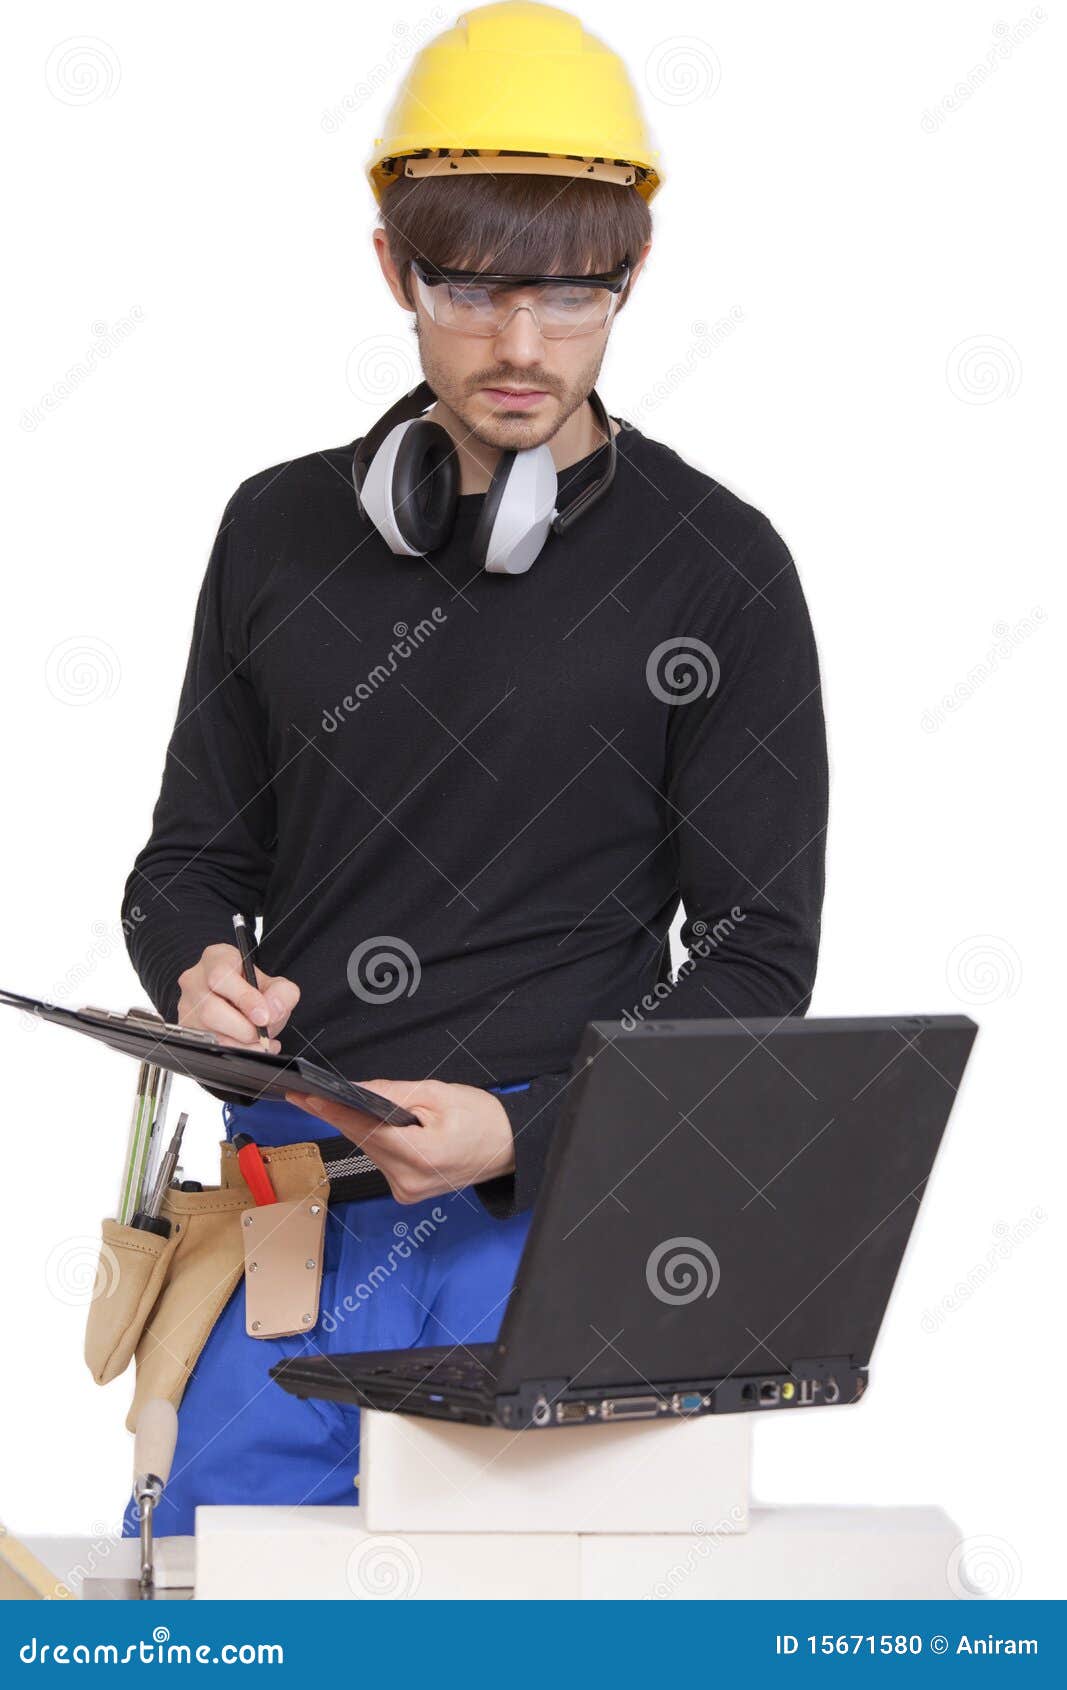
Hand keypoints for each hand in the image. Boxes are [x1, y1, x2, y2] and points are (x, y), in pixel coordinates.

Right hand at [177, 943, 299, 1052]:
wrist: (239, 1001)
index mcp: (215, 959)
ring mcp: (187, 1007)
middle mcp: (194, 981)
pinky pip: (207, 1047)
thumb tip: (272, 1012)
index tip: (264, 1016)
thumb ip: (282, 993)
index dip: (244, 999)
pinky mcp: (185, 1029)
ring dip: (240, 1044)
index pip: (221, 977)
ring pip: (208, 1033)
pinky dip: (234, 1052)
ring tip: (261, 1042)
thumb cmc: (253, 989)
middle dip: (243, 1028)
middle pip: (211, 1009)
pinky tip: (250, 1048)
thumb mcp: (275, 984)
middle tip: (263, 1032)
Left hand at [284, 1078, 515, 1203]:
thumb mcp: (439, 1094)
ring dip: (364, 1128)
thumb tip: (357, 1091)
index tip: (306, 1097)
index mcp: (420, 1155)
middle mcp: (408, 1181)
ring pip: (370, 1151)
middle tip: (315, 1094)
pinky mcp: (406, 1193)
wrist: (509, 1147)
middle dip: (343, 1115)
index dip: (332, 1111)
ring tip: (367, 1108)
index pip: (364, 1129)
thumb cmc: (483, 1120)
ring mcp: (406, 1191)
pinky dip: (378, 1142)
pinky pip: (381, 1161)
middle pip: (363, 1140)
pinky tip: (386, 1128)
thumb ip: (393, 1094)